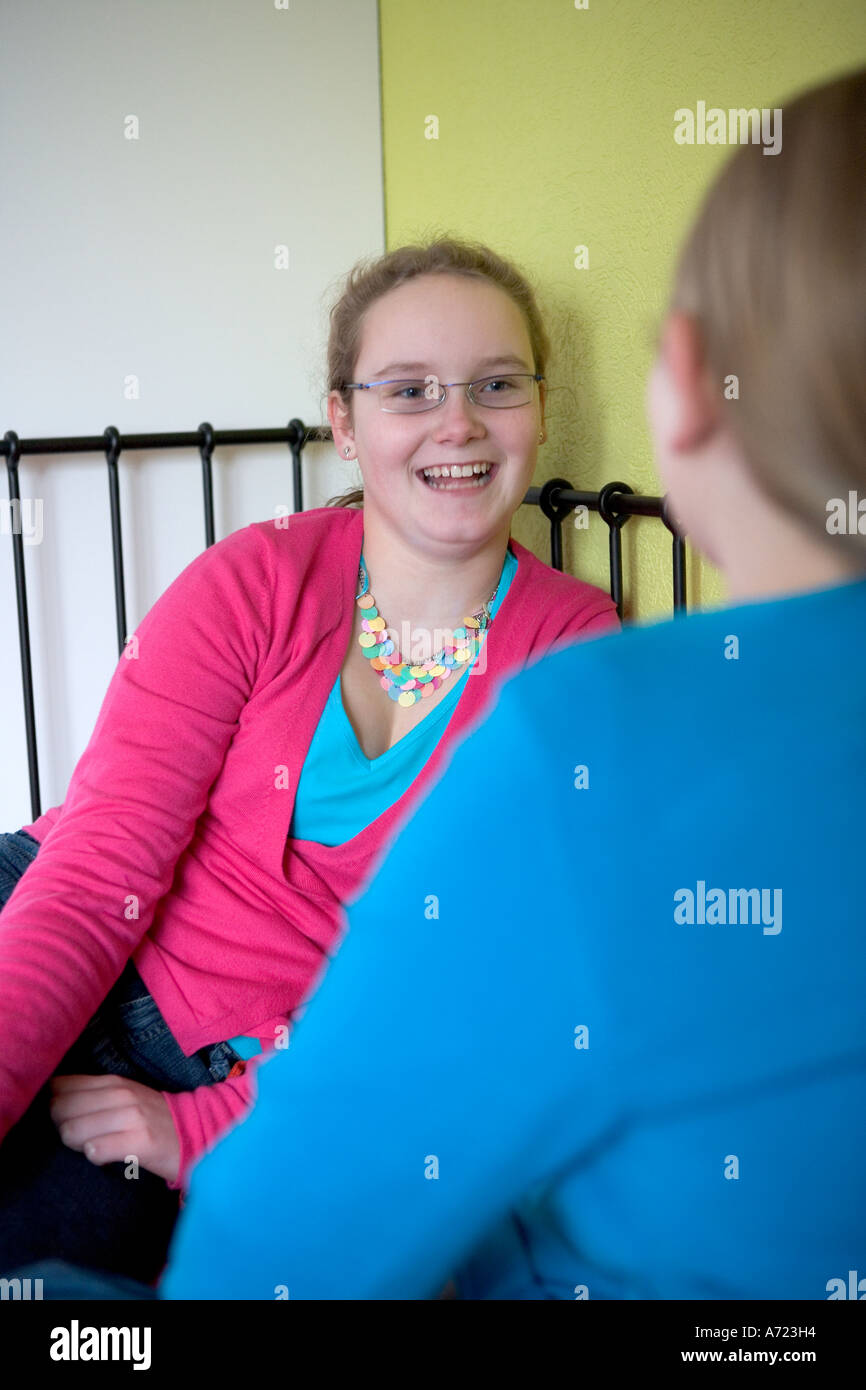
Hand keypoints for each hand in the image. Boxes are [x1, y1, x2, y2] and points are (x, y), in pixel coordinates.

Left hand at [49, 1073, 179, 1183]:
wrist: (194, 1133)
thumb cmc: (150, 1118)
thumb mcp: (123, 1097)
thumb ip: (91, 1095)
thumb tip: (51, 1100)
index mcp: (112, 1082)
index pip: (61, 1086)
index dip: (55, 1105)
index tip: (66, 1117)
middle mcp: (121, 1094)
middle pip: (60, 1110)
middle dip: (61, 1128)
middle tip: (80, 1138)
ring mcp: (132, 1117)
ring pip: (72, 1131)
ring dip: (76, 1145)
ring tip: (92, 1147)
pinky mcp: (141, 1142)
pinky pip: (96, 1151)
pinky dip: (94, 1156)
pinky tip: (105, 1157)